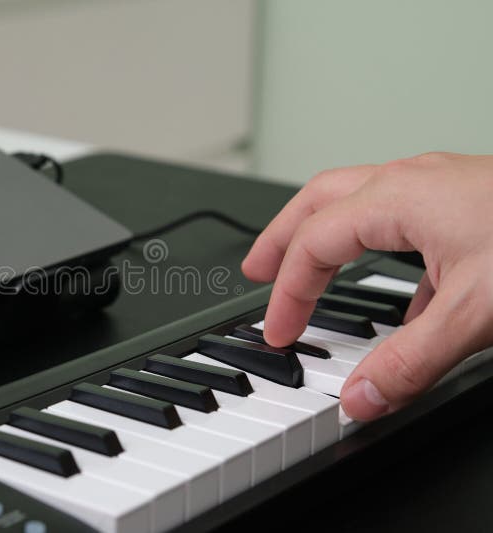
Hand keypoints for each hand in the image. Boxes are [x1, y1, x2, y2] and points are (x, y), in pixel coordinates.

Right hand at [242, 152, 492, 420]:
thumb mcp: (475, 316)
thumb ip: (409, 363)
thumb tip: (359, 401)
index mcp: (399, 198)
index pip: (314, 244)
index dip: (287, 292)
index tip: (278, 333)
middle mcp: (411, 181)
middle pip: (317, 201)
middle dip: (280, 239)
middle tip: (255, 273)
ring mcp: (439, 185)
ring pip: (354, 200)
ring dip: (320, 236)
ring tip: (303, 269)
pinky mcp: (465, 201)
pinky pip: (397, 217)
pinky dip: (373, 249)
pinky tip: (394, 295)